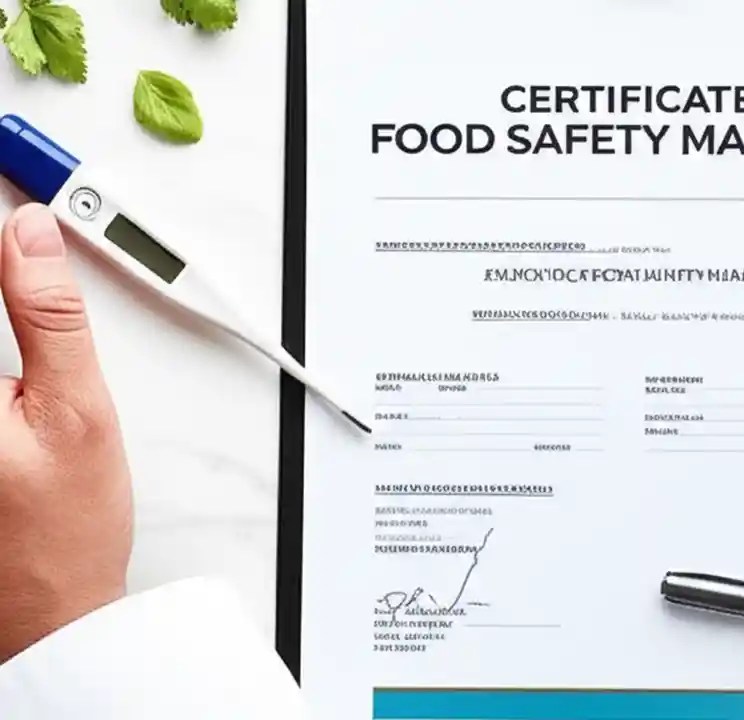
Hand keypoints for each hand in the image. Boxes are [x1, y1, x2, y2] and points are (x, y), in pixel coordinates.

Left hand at [0, 203, 132, 661]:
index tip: (12, 207)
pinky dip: (6, 346)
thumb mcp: (79, 409)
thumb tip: (30, 235)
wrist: (48, 610)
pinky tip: (16, 330)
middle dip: (7, 278)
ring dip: (8, 313)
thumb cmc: (64, 531)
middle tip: (25, 240)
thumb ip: (53, 315)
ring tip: (22, 278)